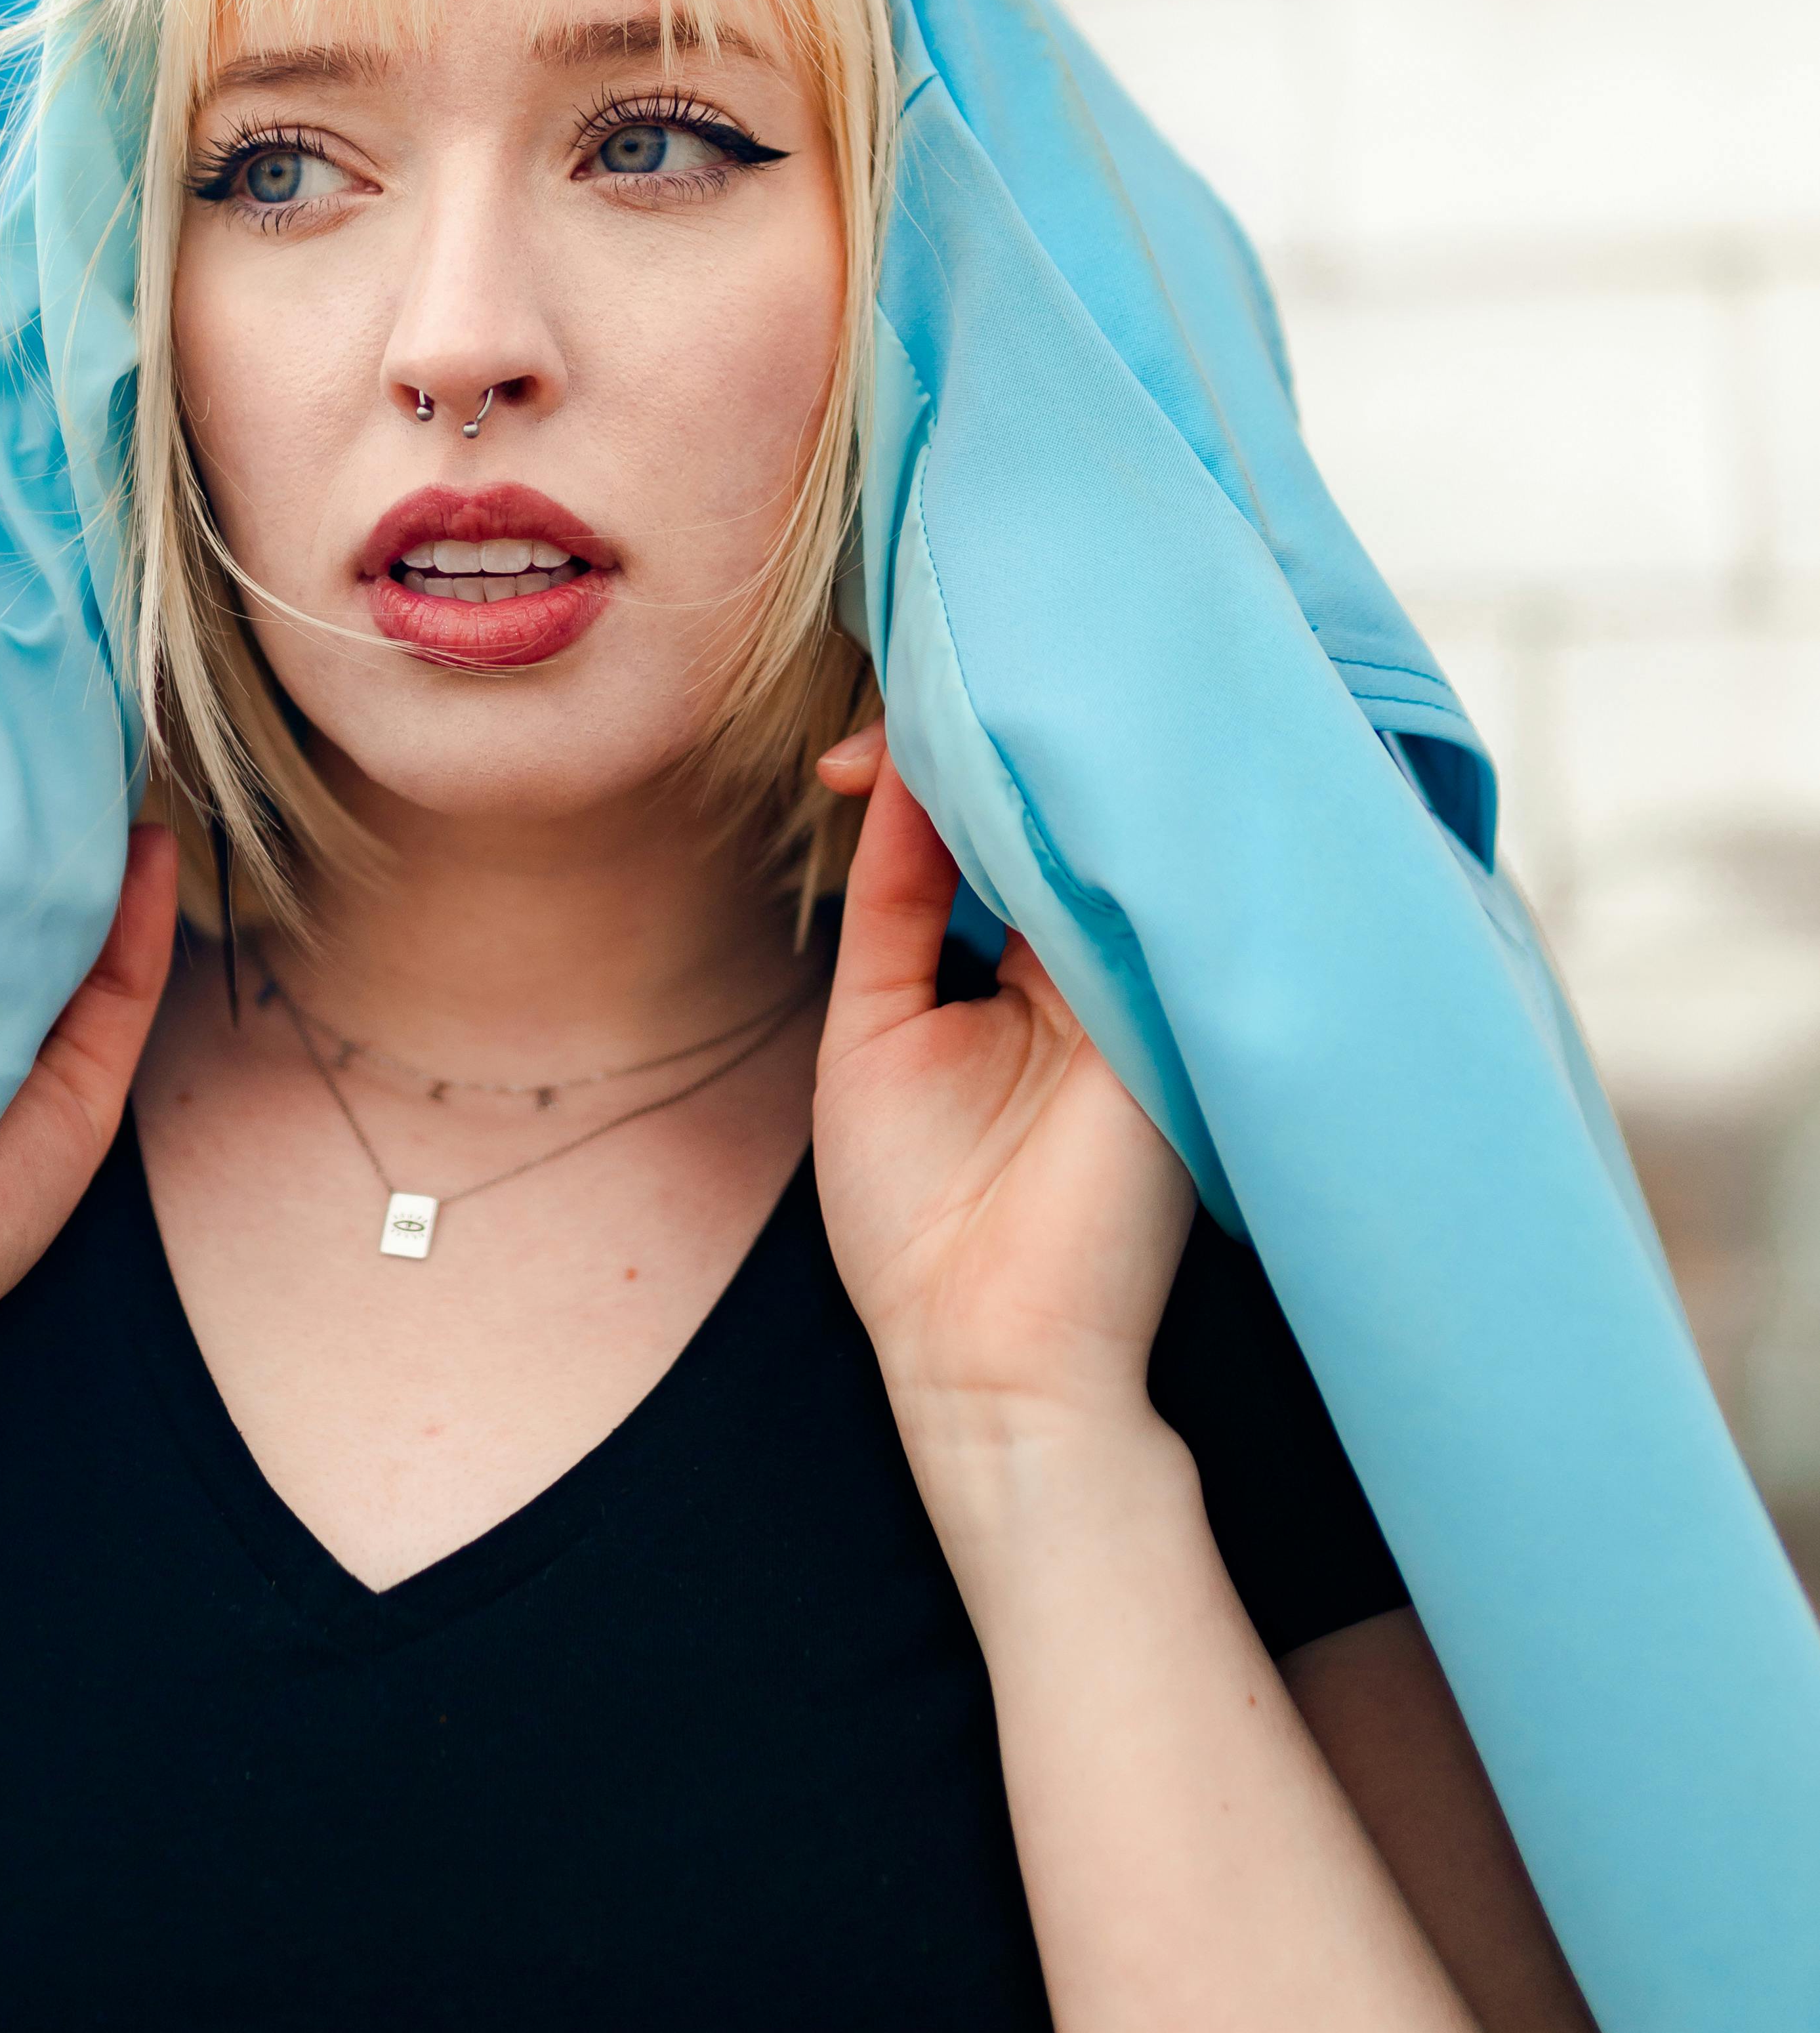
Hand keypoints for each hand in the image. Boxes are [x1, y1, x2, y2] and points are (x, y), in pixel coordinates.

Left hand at [810, 726, 1190, 1537]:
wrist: (995, 1360)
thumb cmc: (923, 1220)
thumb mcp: (877, 1025)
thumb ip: (897, 897)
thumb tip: (886, 767)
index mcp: (1040, 968)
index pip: (1006, 824)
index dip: (933, 765)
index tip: (850, 751)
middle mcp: (1110, 955)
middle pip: (1068, 805)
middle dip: (996, 732)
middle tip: (925, 672)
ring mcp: (1154, 971)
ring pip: (1112, 820)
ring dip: (1050, 752)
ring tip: (972, 691)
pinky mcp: (1181, 997)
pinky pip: (1143, 872)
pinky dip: (1092, 810)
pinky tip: (1033, 756)